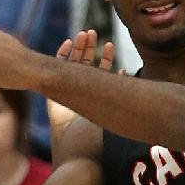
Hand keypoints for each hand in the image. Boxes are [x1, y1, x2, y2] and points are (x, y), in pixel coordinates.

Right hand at [48, 30, 114, 145]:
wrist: (78, 152)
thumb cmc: (100, 138)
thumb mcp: (114, 111)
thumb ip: (123, 96)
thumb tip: (131, 75)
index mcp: (96, 98)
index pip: (100, 74)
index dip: (105, 59)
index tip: (111, 45)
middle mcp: (80, 95)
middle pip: (84, 66)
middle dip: (89, 48)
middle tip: (93, 32)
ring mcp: (65, 94)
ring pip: (70, 66)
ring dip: (77, 49)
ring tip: (84, 34)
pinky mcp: (52, 96)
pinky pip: (54, 73)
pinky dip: (60, 56)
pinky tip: (66, 44)